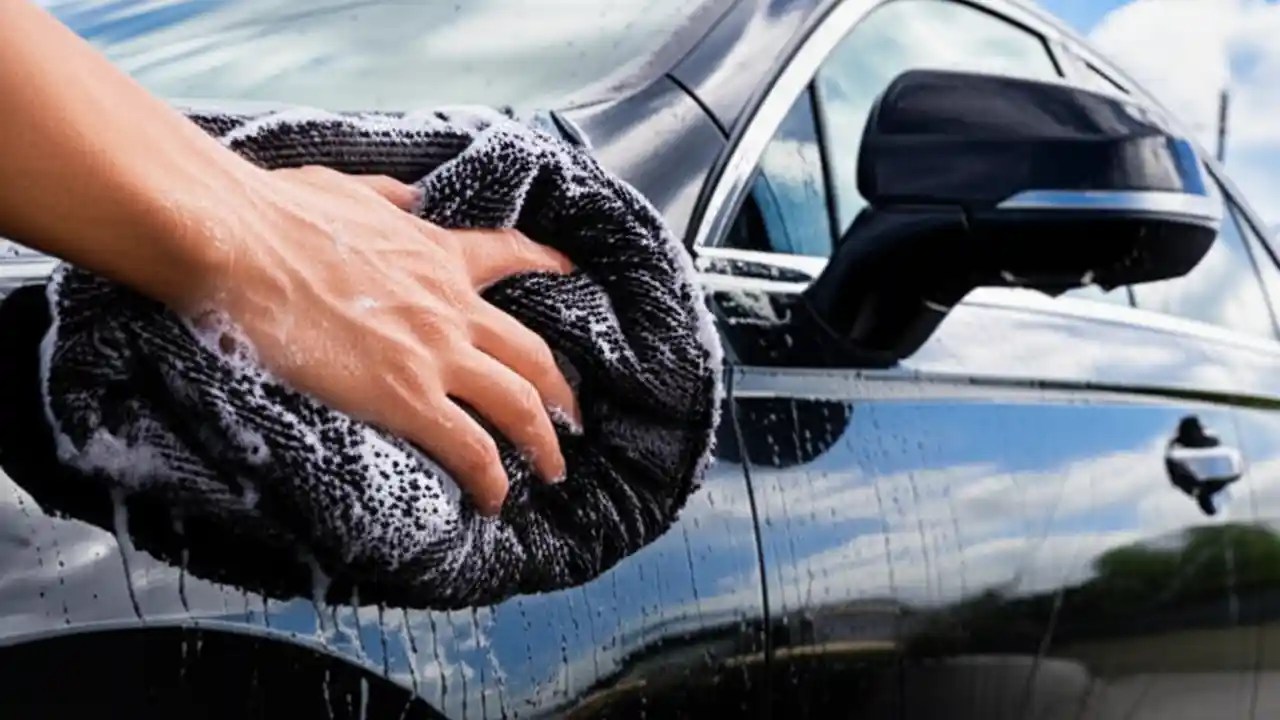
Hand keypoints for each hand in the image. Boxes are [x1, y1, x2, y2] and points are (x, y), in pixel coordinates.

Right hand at [179, 165, 578, 515]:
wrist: (239, 241)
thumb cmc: (274, 211)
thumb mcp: (344, 189)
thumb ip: (384, 199)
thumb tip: (405, 199)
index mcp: (433, 253)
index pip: (507, 254)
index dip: (544, 264)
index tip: (568, 273)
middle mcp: (449, 304)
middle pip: (532, 353)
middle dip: (560, 390)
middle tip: (573, 416)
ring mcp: (434, 352)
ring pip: (518, 404)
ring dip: (542, 442)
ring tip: (552, 469)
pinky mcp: (405, 396)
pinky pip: (470, 447)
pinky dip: (492, 478)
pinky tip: (494, 498)